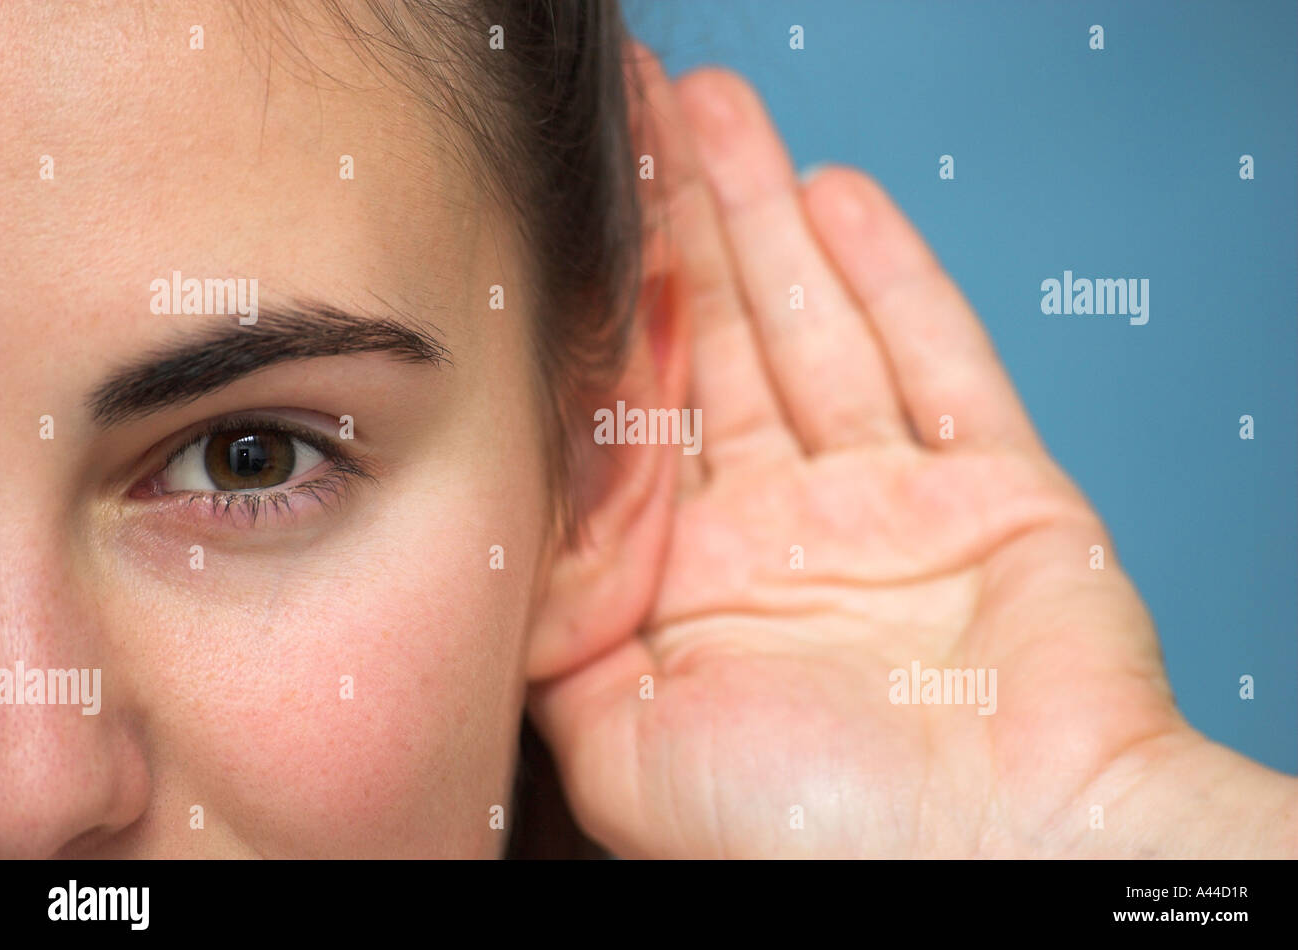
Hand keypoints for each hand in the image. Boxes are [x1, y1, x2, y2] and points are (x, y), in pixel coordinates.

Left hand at [529, 49, 1297, 857]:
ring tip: (716, 115)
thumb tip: (517, 530)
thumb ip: (565, 630)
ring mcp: (892, 508)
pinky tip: (835, 197)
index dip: (603, 311)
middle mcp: (788, 534)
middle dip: (680, 228)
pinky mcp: (999, 495)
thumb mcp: (622, 747)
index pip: (640, 414)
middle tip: (640, 117)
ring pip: (817, 331)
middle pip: (722, 345)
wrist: (997, 868)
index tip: (571, 216)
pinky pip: (939, 364)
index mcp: (698, 587)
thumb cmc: (811, 839)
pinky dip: (892, 279)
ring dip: (766, 221)